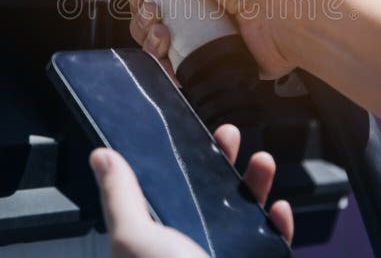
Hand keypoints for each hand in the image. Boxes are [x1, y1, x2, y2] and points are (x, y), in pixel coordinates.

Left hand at [90, 124, 293, 257]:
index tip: (190, 136)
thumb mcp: (136, 241)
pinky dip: (277, 226)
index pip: (161, 194)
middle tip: (229, 138)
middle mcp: (186, 255)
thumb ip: (120, 199)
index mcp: (152, 247)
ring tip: (261, 161)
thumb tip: (101, 158)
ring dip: (252, 187)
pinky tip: (279, 209)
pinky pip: (269, 247)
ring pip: (239, 219)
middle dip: (219, 165)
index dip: (176, 162)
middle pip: (204, 199)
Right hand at [108, 0, 303, 78]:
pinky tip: (172, 56)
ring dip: (151, 39)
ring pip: (156, 41)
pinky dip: (165, 64)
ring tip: (167, 34)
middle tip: (156, 13)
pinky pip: (174, 66)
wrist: (282, 13)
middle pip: (146, 13)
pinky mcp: (207, 57)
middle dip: (142, 16)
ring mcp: (201, 30)